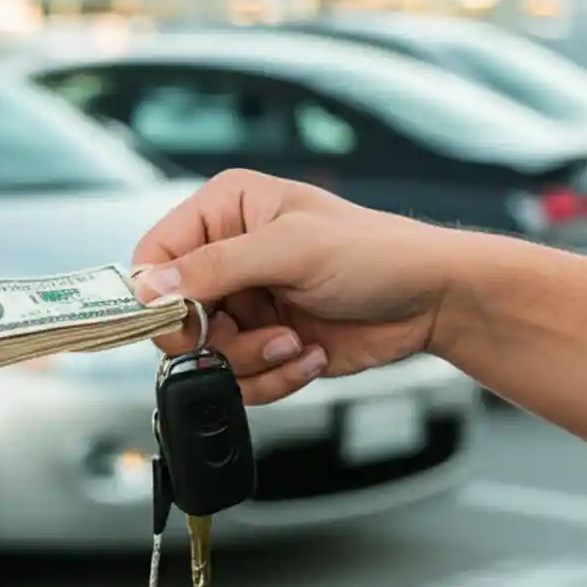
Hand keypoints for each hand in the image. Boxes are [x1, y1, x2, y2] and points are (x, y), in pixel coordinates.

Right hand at [132, 169, 457, 404]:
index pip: (156, 253)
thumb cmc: (378, 253)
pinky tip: (307, 352)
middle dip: (215, 336)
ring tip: (294, 341)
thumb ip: (216, 266)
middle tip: (258, 332)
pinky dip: (272, 376)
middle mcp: (227, 256)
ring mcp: (243, 303)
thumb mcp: (292, 250)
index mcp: (225, 210)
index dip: (158, 293)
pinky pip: (237, 376)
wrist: (433, 302)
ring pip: (203, 353)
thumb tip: (153, 286)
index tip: (179, 321)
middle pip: (173, 315)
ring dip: (251, 359)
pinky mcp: (261, 342)